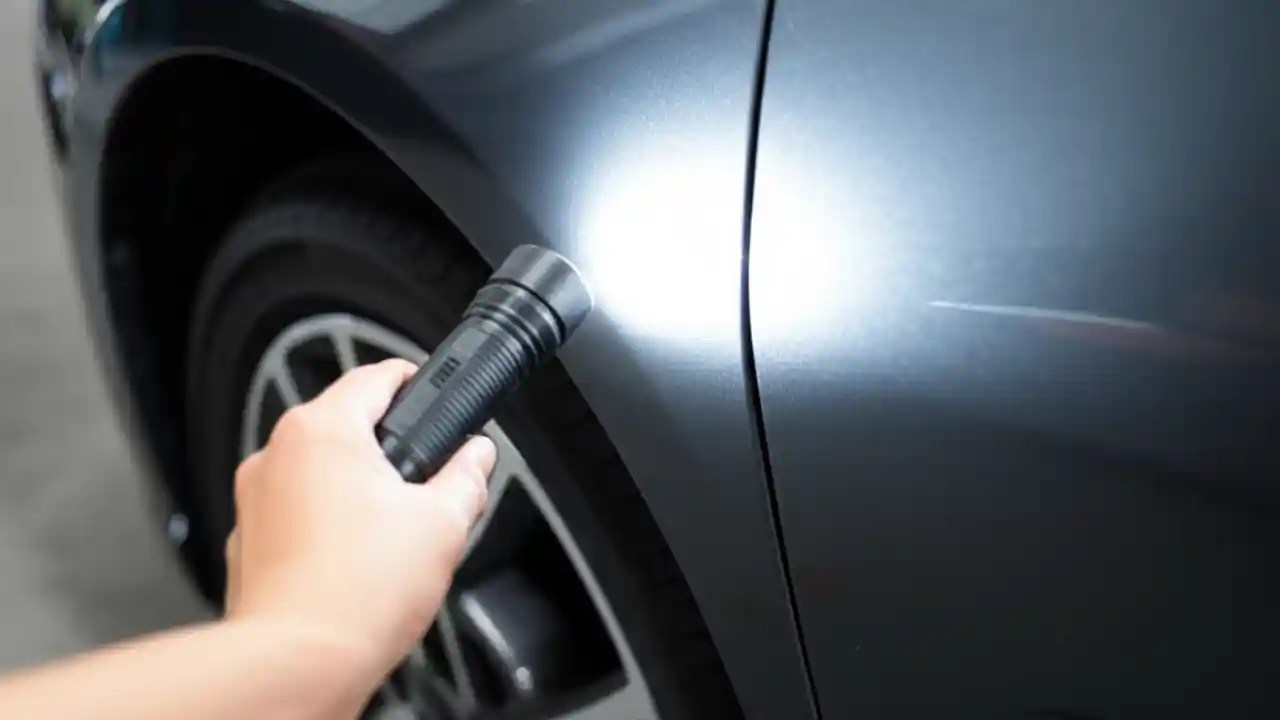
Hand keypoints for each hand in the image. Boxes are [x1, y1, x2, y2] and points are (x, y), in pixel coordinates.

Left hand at [222, 359, 494, 690]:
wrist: (298, 661)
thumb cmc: (357, 593)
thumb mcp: (444, 523)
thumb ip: (467, 476)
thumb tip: (477, 457)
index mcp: (322, 430)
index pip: (375, 376)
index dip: (414, 379)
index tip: (431, 388)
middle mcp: (276, 454)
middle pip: (346, 426)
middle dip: (389, 447)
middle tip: (427, 479)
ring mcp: (256, 499)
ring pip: (319, 473)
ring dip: (356, 490)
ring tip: (394, 533)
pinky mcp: (248, 541)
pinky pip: (297, 515)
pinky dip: (327, 526)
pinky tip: (359, 562)